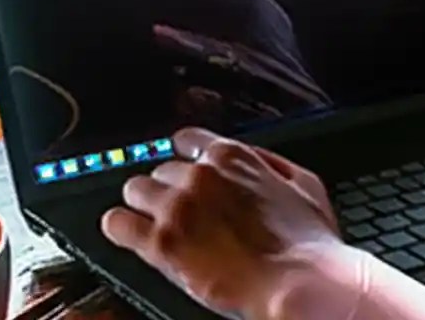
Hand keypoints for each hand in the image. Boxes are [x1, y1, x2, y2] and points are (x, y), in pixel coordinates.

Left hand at [101, 128, 358, 319]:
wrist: (299, 284)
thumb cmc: (308, 243)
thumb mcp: (304, 184)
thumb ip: (270, 164)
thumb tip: (252, 159)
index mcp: (231, 156)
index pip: (185, 140)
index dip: (184, 158)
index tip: (184, 169)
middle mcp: (198, 176)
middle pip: (160, 169)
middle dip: (169, 189)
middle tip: (180, 211)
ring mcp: (176, 208)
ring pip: (135, 190)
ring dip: (144, 205)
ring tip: (153, 222)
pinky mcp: (160, 244)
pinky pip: (117, 224)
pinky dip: (119, 227)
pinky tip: (125, 233)